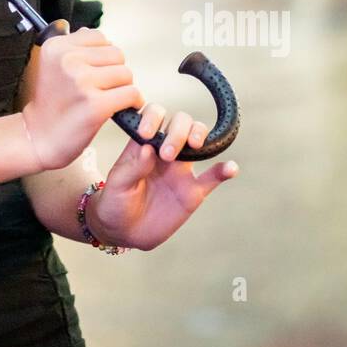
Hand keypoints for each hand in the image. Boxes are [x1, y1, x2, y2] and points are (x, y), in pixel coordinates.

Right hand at [21, 26, 144, 170]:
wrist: (38, 137)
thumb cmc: (50, 103)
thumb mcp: (51, 65)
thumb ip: (75, 46)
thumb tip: (102, 39)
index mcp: (56, 47)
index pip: (99, 37)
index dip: (102, 55)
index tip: (96, 71)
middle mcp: (67, 60)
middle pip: (116, 54)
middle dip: (115, 71)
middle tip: (103, 88)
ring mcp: (81, 82)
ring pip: (126, 74)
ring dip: (123, 87)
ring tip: (109, 98)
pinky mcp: (95, 105)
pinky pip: (131, 93)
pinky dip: (133, 102)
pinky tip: (124, 108)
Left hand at [86, 102, 239, 251]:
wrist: (124, 231)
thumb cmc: (115, 202)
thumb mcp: (117, 184)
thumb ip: (133, 166)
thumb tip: (148, 147)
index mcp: (144, 143)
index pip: (155, 116)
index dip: (153, 118)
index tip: (147, 134)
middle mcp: (165, 150)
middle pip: (181, 122)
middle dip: (177, 131)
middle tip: (167, 155)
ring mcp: (181, 170)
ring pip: (198, 141)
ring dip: (199, 136)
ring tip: (196, 145)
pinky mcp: (193, 192)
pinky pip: (213, 178)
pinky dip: (224, 171)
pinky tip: (231, 168)